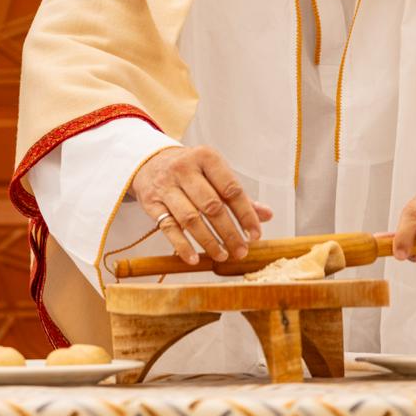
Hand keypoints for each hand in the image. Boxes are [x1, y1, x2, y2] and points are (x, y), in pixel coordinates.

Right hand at [129, 145, 273, 263]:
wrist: (148, 162)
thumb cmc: (189, 170)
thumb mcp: (213, 173)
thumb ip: (238, 195)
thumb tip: (267, 214)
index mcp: (206, 157)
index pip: (231, 189)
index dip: (246, 215)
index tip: (255, 234)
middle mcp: (184, 168)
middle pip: (212, 206)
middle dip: (229, 232)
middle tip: (241, 251)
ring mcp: (165, 185)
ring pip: (191, 218)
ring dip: (209, 241)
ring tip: (222, 255)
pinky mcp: (151, 202)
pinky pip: (168, 227)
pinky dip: (182, 245)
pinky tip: (193, 258)